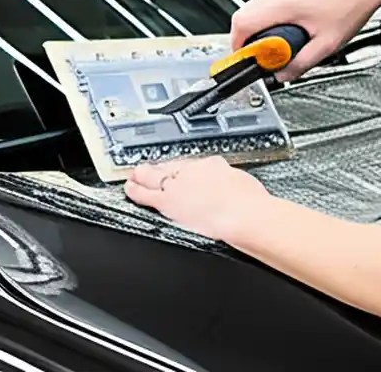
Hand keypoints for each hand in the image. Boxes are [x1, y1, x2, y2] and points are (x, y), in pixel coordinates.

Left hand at [125, 156, 270, 241]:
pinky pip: (145, 194)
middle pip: (169, 167)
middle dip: (158, 168)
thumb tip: (233, 189)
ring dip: (142, 175)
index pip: (190, 164)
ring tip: (133, 176)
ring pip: (153, 177)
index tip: (177, 171)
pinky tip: (129, 190)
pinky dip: (135, 191)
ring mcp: (177, 186)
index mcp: (212, 165)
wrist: (244, 215)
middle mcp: (191, 172)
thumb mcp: (243, 185)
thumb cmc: (251, 204)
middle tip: (148, 168)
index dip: (180, 169)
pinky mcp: (168, 201)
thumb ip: (231, 185)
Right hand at [230, 0, 380, 80]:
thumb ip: (300, 63)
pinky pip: (268, 1)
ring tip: (279, 42)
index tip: (246, 59)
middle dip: (247, 39)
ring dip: (259, 27)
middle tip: (262, 54)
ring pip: (255, 7)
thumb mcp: (327, 44)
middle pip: (243, 16)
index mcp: (281, 4)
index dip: (238, 47)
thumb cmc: (353, 2)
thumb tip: (283, 74)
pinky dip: (270, 17)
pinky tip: (291, 26)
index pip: (241, 25)